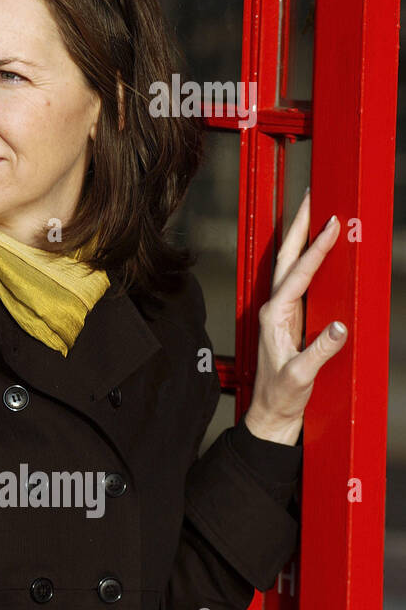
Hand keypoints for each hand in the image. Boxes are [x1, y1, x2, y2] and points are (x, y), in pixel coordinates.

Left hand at [243, 190, 347, 445]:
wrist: (271, 414)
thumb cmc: (282, 397)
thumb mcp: (300, 377)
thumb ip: (318, 353)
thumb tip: (338, 328)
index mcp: (273, 316)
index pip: (297, 275)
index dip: (315, 249)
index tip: (330, 224)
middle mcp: (273, 308)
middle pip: (286, 258)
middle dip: (299, 226)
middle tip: (313, 196)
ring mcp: (281, 312)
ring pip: (291, 266)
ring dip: (302, 237)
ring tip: (316, 211)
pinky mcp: (290, 318)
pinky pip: (300, 280)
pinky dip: (309, 259)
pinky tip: (319, 248)